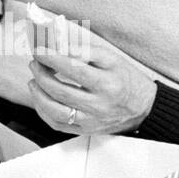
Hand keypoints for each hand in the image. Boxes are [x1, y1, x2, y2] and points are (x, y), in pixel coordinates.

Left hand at [28, 44, 157, 134]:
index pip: (72, 68)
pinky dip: (43, 110)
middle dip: (41, 73)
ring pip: (55, 110)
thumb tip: (58, 46)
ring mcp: (91, 121)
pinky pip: (57, 124)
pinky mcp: (86, 131)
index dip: (51, 57)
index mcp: (107, 84)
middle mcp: (99, 105)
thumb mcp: (111, 59)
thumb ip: (84, 51)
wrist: (144, 108)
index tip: (38, 48)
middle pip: (60, 90)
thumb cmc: (126, 79)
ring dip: (38, 93)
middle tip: (35, 61)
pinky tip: (41, 97)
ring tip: (34, 79)